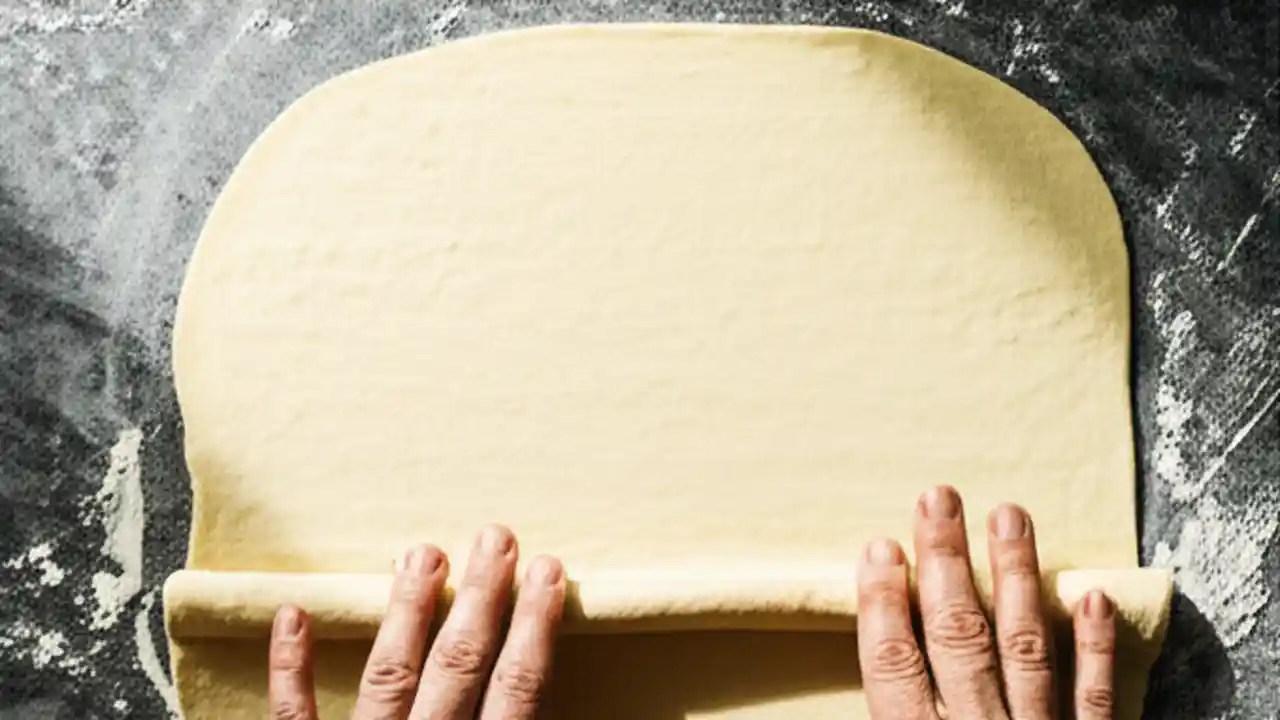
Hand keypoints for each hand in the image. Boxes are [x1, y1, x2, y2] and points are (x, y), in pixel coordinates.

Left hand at [267, 525, 565, 719]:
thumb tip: (538, 688)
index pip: (517, 689)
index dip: (535, 626)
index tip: (548, 570)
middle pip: (458, 666)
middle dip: (481, 597)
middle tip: (496, 536)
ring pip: (389, 675)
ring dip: (408, 610)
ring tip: (423, 551)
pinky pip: (294, 715)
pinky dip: (293, 667)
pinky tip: (295, 614)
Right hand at [858, 485, 1116, 719]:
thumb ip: (893, 709)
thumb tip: (884, 650)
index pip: (895, 662)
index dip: (884, 601)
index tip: (881, 546)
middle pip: (958, 636)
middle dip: (946, 561)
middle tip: (939, 498)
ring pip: (1024, 647)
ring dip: (1016, 576)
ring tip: (1008, 515)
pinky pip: (1094, 698)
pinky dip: (1095, 647)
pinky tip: (1093, 597)